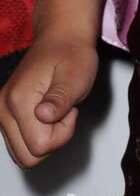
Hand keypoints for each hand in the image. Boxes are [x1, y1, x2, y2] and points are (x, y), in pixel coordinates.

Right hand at [0, 35, 98, 167]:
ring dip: (46, 138)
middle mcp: (3, 110)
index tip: (70, 109)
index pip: (39, 146)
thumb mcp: (76, 75)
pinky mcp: (7, 116)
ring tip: (58, 111)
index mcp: (18, 100)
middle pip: (28, 157)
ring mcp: (2, 114)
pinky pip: (22, 144)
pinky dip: (39, 135)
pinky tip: (50, 115)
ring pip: (24, 154)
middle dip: (53, 140)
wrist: (62, 37)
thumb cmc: (72, 54)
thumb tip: (43, 116)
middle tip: (64, 112)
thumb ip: (60, 98)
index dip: (62, 133)